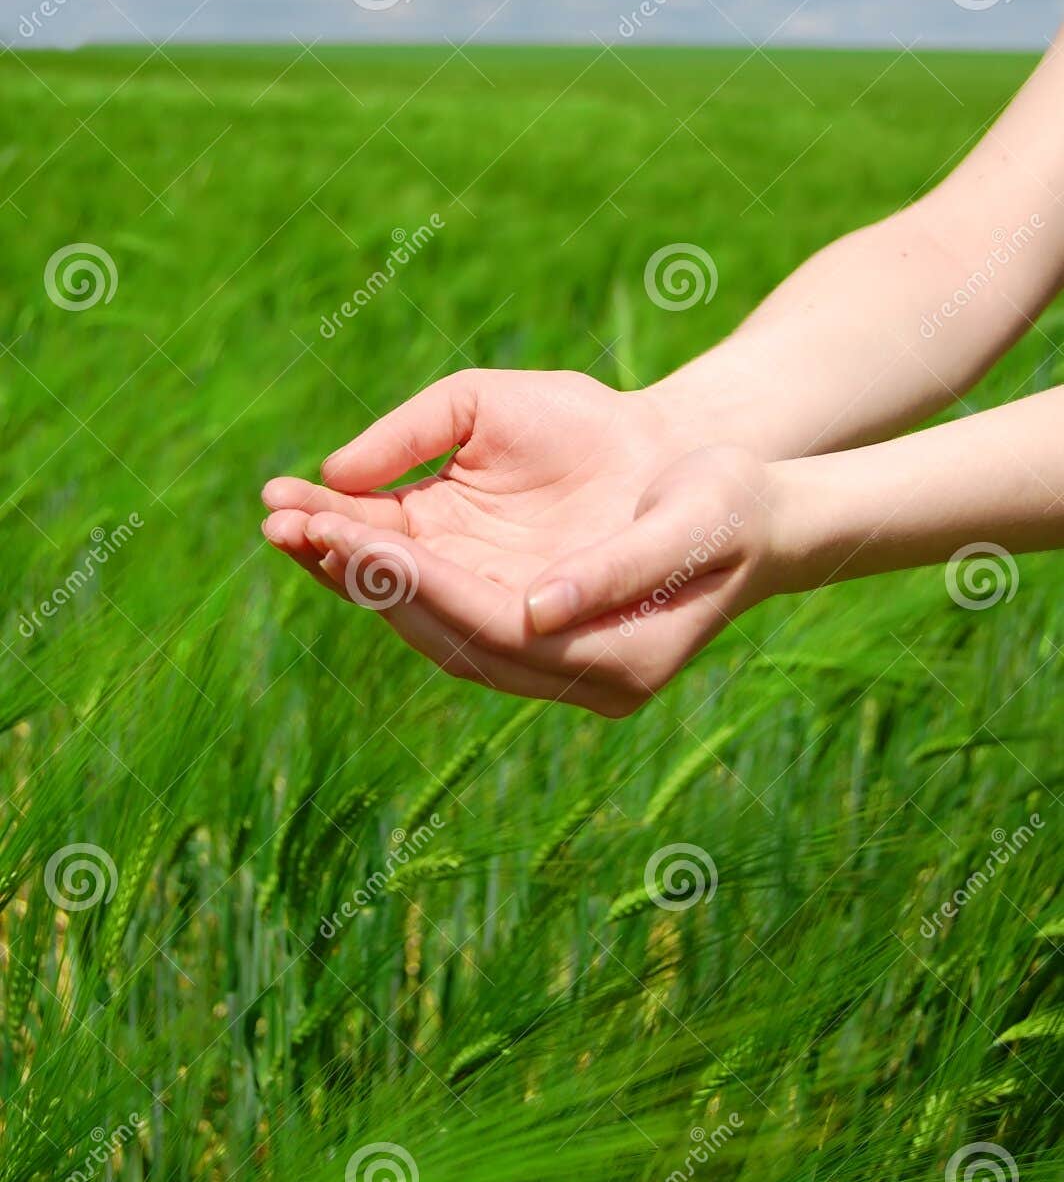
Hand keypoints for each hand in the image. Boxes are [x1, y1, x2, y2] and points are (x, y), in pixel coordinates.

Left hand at [262, 368, 786, 715]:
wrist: (752, 509)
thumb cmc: (731, 502)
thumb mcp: (693, 520)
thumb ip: (617, 568)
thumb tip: (532, 609)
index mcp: (619, 660)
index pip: (492, 627)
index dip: (416, 581)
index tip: (345, 531)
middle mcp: (577, 678)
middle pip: (446, 635)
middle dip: (364, 577)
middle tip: (286, 520)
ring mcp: (552, 662)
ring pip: (432, 627)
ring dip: (360, 576)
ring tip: (288, 521)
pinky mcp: (530, 629)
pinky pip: (443, 606)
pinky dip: (389, 568)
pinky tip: (339, 529)